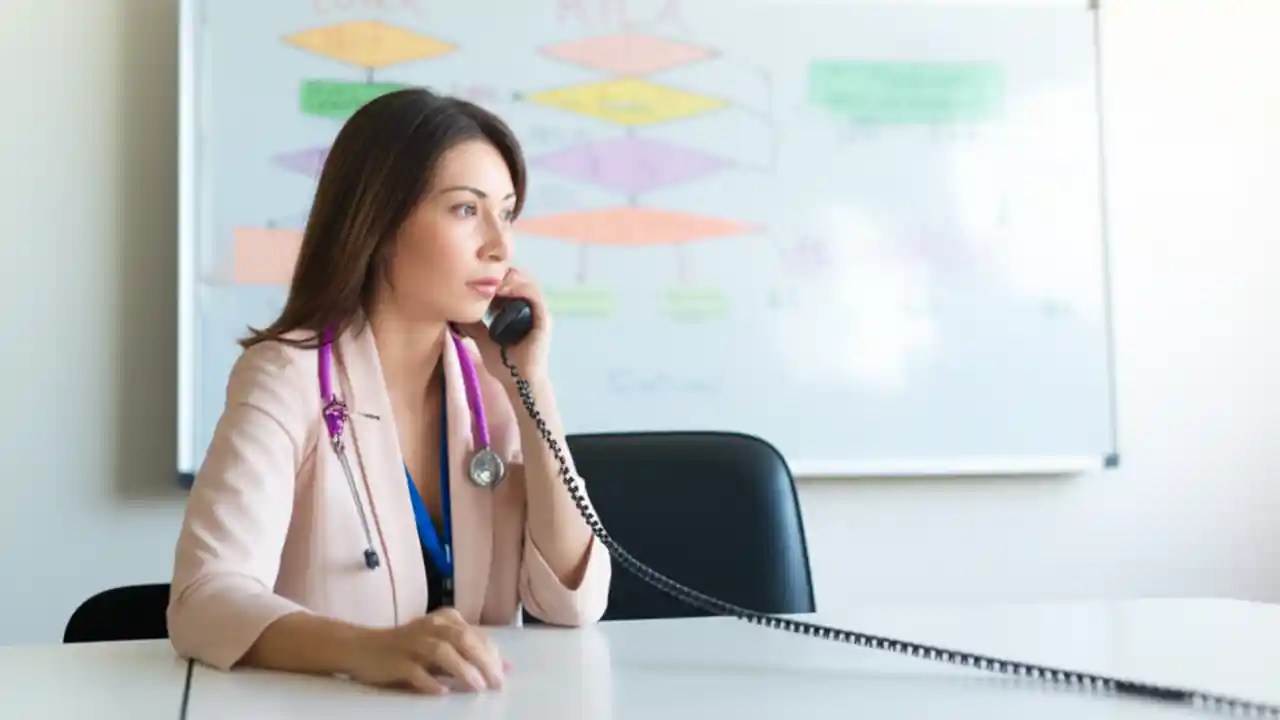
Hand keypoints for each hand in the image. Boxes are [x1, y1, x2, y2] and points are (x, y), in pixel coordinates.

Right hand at [346, 608, 504, 694]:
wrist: (362, 648)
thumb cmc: (409, 649)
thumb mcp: (441, 647)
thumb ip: (471, 655)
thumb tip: (505, 667)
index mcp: (444, 619)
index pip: (475, 635)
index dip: (492, 655)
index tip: (503, 675)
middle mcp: (429, 626)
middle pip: (463, 640)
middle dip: (483, 661)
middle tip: (496, 683)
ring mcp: (411, 642)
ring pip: (441, 651)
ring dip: (462, 669)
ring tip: (477, 686)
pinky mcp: (395, 660)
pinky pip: (414, 670)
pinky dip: (429, 681)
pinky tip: (441, 691)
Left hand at [459, 267, 551, 383]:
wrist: (518, 383)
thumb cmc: (503, 363)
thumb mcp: (482, 337)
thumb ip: (473, 323)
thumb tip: (455, 309)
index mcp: (519, 310)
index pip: (509, 283)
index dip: (494, 276)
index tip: (476, 275)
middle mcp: (531, 308)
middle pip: (518, 278)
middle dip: (501, 273)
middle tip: (482, 272)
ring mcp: (540, 312)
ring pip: (527, 282)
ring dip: (509, 277)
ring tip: (491, 279)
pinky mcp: (544, 318)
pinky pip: (533, 295)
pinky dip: (519, 287)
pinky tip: (503, 288)